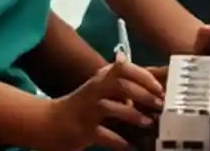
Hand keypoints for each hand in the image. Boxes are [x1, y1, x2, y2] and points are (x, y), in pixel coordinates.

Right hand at [37, 57, 164, 150]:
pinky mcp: (82, 130)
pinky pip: (104, 135)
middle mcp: (93, 90)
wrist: (50, 122)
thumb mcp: (101, 88)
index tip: (159, 87)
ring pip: (111, 107)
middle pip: (121, 85)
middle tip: (159, 105)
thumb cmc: (83, 105)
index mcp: (100, 78)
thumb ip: (123, 82)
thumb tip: (154, 81)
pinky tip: (131, 145)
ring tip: (148, 123)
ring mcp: (86, 110)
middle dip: (144, 94)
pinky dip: (120, 141)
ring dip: (133, 115)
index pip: (123, 67)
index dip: (144, 76)